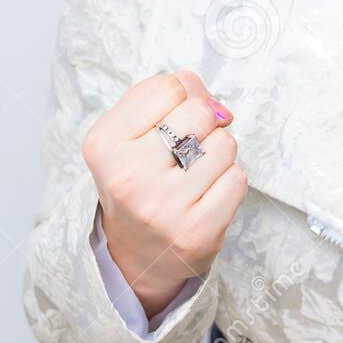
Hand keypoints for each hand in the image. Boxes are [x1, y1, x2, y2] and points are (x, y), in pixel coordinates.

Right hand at [80, 68, 245, 318]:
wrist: (139, 255)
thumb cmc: (139, 181)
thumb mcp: (129, 134)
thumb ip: (161, 96)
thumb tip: (200, 88)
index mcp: (104, 144)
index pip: (168, 86)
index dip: (178, 98)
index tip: (166, 123)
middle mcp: (129, 176)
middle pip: (200, 111)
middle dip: (203, 124)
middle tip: (183, 151)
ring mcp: (163, 207)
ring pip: (225, 144)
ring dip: (218, 154)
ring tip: (193, 175)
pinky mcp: (197, 230)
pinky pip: (238, 178)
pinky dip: (229, 181)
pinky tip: (206, 195)